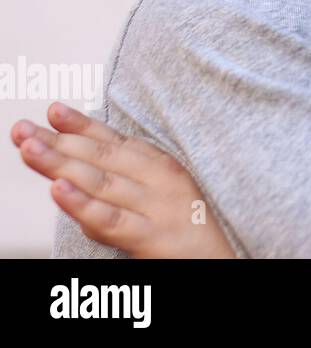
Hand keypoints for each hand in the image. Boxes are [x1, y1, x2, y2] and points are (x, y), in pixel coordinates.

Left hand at [10, 102, 235, 257]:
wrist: (224, 263)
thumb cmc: (190, 230)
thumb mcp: (168, 193)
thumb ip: (132, 175)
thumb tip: (88, 158)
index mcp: (162, 167)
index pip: (115, 141)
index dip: (82, 124)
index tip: (52, 110)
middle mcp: (160, 182)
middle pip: (101, 158)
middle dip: (58, 142)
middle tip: (22, 130)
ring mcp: (156, 208)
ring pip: (100, 183)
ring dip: (61, 164)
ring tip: (29, 150)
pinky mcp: (153, 238)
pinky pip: (111, 220)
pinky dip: (83, 205)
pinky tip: (59, 191)